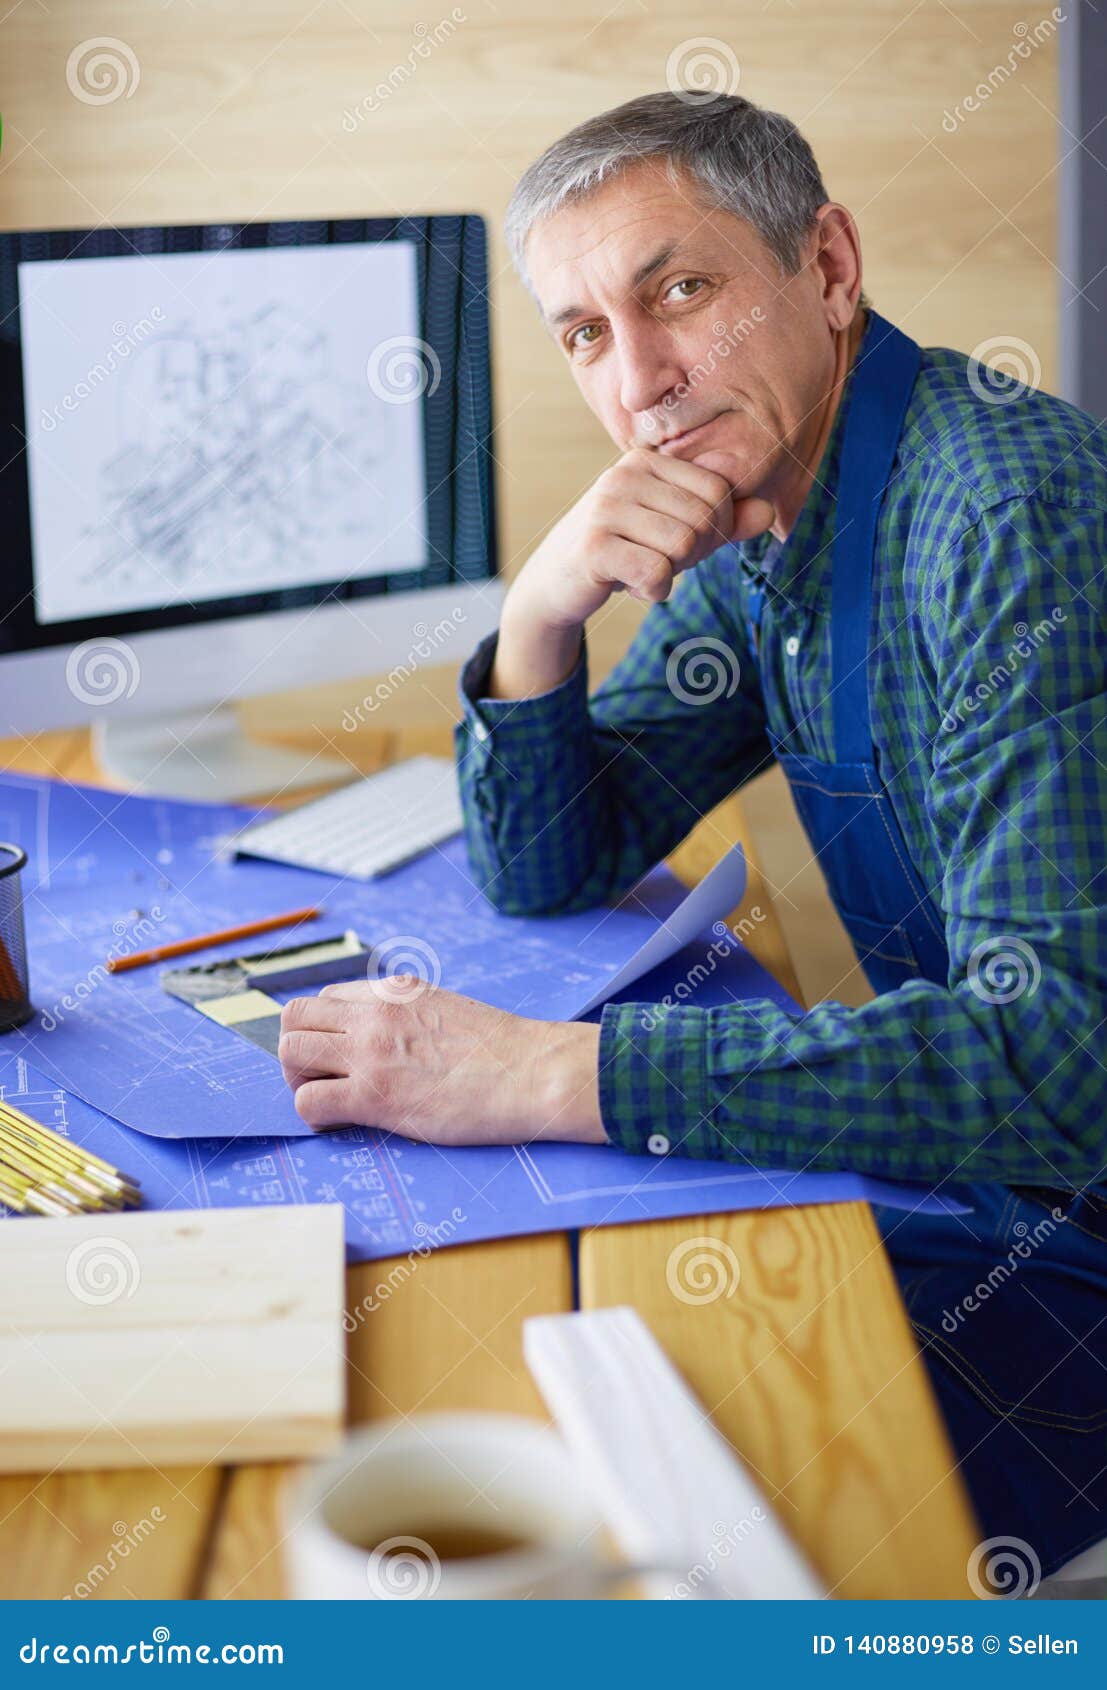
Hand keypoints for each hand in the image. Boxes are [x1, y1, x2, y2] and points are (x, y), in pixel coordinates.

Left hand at [278, 979, 606, 1146]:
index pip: (325, 997)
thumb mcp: (448, 1010)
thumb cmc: (505, 1052)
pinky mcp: (374, 1095)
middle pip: (294, 1017)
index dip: (323, 1030)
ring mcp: (371, 1052)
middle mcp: (375, 1013)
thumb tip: (390, 1043)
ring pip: (290, 1052)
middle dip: (298, 1051)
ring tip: (330, 1100)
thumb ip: (410, 1017)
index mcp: (394, 991)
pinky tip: (342, 1122)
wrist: (534, 1072)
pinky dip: (314, 1115)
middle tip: (323, 1079)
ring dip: (299, 1080)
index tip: (339, 1056)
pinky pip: (307, 1100)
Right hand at [492, 447, 773, 696]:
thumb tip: (768, 512)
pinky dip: (653, 591)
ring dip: (673, 572)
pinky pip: (657, 572)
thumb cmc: (624, 552)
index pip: (719, 491)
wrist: (557, 583)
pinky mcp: (593, 546)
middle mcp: (624, 474)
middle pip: (704, 519)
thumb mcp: (677, 531)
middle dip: (695, 553)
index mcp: (648, 461)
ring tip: (643, 570)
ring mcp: (605, 508)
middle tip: (662, 562)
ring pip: (683, 545)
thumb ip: (724, 521)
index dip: (718, 529)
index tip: (686, 545)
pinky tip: (629, 586)